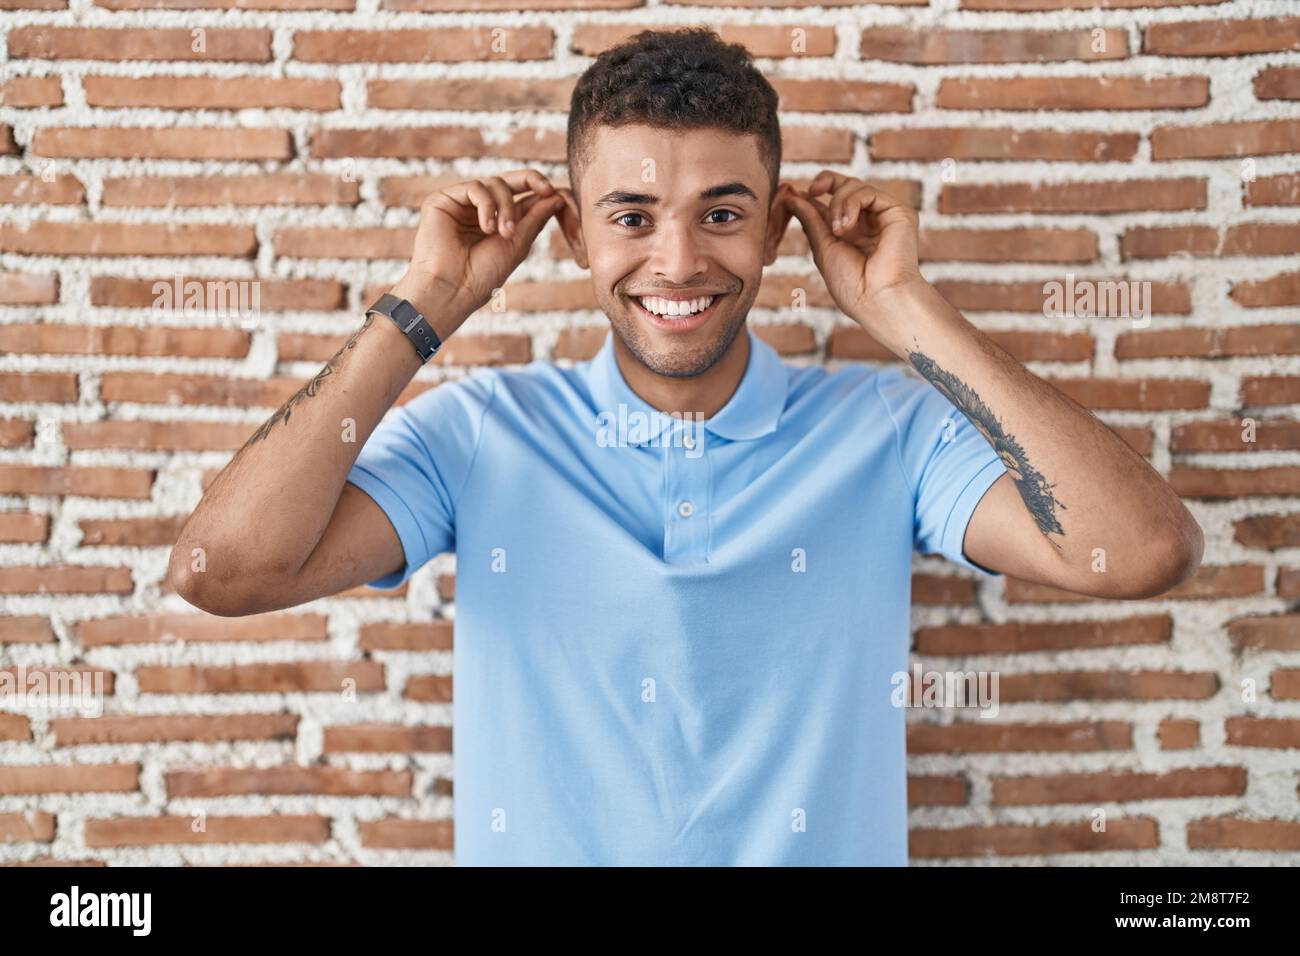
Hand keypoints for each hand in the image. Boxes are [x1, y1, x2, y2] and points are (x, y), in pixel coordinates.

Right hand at [396, 169, 565, 336]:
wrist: (453, 289)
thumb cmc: (483, 275)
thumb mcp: (517, 244)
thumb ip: (535, 218)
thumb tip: (558, 196)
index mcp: (497, 220)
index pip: (520, 194)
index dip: (538, 187)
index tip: (554, 193)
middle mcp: (478, 209)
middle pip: (508, 181)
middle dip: (530, 180)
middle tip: (546, 189)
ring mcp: (460, 203)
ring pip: (494, 183)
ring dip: (505, 207)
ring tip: (505, 233)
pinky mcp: (443, 200)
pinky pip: (474, 187)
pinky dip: (487, 205)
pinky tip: (487, 228)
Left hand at [780, 171, 926, 322]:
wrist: (877, 299)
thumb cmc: (851, 284)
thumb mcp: (822, 247)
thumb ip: (810, 219)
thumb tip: (792, 196)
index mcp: (851, 231)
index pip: (833, 199)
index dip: (817, 189)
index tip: (795, 192)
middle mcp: (868, 220)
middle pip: (846, 184)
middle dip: (826, 181)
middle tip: (812, 190)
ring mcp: (884, 215)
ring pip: (855, 186)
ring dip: (838, 203)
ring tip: (837, 231)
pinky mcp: (898, 212)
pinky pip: (868, 192)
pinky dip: (851, 204)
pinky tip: (846, 227)